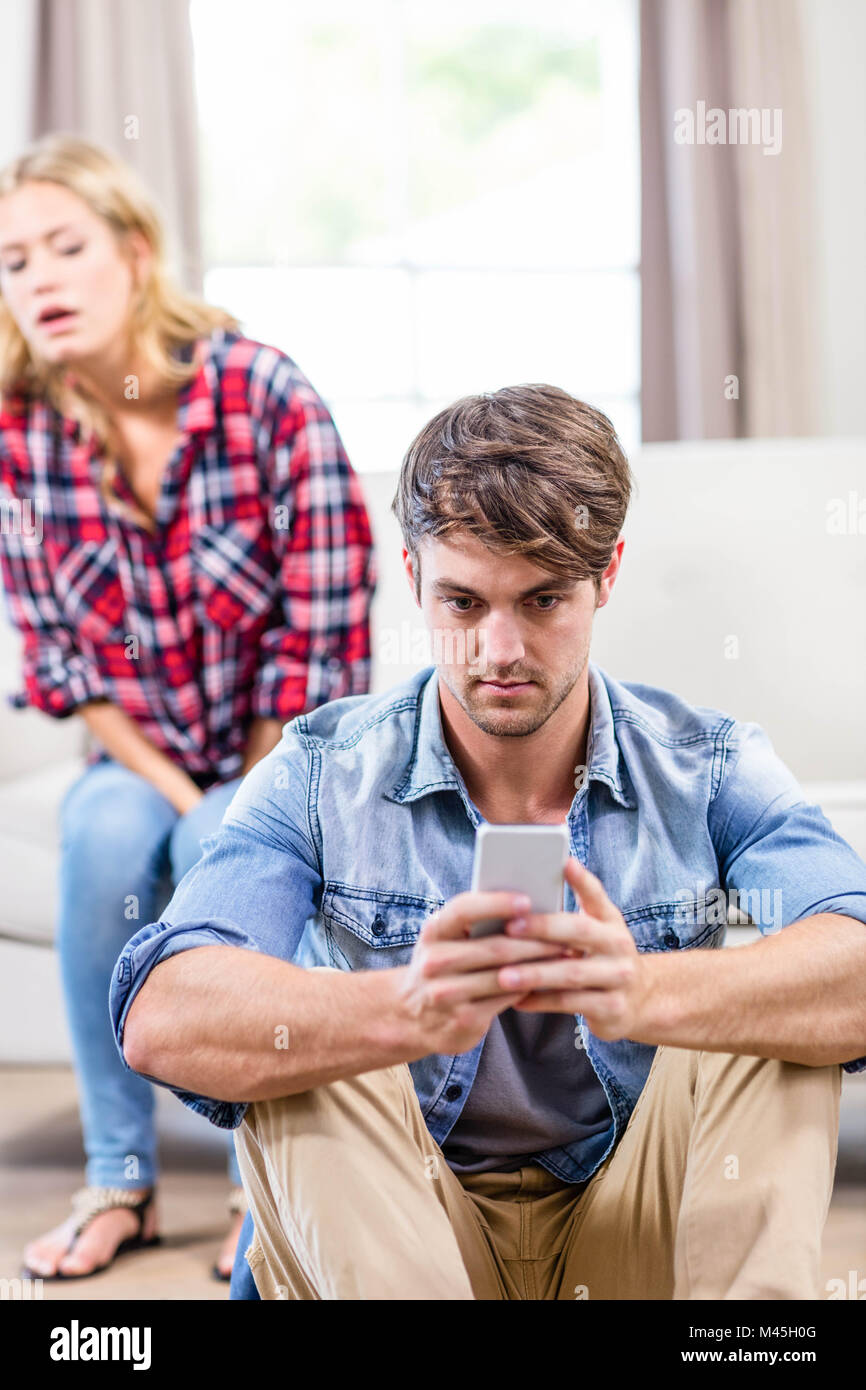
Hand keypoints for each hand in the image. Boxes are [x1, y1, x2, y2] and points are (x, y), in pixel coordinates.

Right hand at [394, 890, 565, 1057]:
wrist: (409, 1015)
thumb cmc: (442, 965)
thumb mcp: (446, 939)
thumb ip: (475, 924)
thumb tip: (528, 907)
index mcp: (433, 932)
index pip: (464, 910)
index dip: (497, 903)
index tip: (528, 900)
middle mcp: (434, 962)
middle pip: (494, 947)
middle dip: (535, 940)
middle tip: (565, 934)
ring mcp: (446, 994)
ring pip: (504, 976)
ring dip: (539, 965)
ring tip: (564, 956)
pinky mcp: (462, 1020)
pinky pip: (505, 1000)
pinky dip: (529, 988)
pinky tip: (547, 980)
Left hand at [496, 858, 648, 1041]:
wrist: (641, 1000)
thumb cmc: (604, 957)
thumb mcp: (599, 929)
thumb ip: (573, 910)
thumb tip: (540, 880)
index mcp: (611, 921)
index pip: (596, 895)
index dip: (581, 879)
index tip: (563, 862)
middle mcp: (619, 946)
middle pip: (580, 931)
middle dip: (542, 928)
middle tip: (509, 928)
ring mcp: (619, 978)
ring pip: (571, 973)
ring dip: (535, 974)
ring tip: (503, 975)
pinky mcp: (613, 1008)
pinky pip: (570, 1003)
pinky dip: (541, 1001)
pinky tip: (516, 1000)